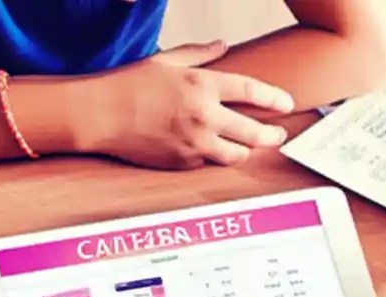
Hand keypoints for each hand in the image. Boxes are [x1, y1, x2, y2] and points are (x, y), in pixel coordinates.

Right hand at [79, 40, 295, 168]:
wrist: (99, 115)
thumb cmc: (128, 85)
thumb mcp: (166, 60)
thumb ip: (199, 53)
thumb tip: (223, 45)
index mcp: (202, 85)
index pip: (252, 92)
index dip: (275, 98)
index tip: (286, 104)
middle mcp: (203, 116)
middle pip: (253, 133)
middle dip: (272, 135)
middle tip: (278, 135)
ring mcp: (193, 144)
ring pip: (236, 155)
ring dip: (245, 151)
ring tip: (248, 147)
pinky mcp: (181, 163)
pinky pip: (207, 163)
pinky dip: (212, 156)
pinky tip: (210, 149)